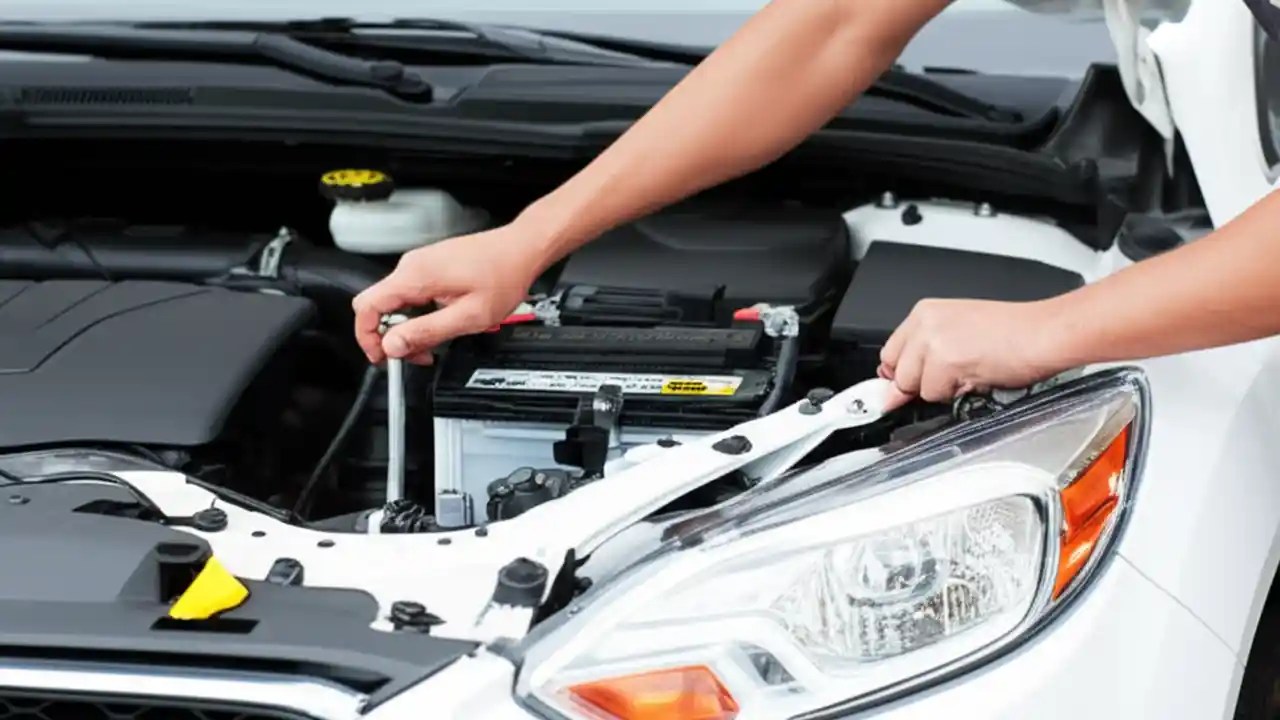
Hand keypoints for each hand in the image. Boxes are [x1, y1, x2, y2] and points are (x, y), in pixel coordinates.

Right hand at [352, 223, 548, 364]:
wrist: (521, 249)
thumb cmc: (503, 276)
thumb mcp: (468, 317)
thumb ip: (426, 332)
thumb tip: (393, 346)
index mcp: (415, 275)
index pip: (366, 307)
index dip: (367, 337)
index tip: (383, 356)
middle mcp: (411, 265)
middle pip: (377, 307)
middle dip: (391, 336)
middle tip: (416, 354)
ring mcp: (419, 264)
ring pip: (394, 303)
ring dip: (408, 327)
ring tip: (436, 341)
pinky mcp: (428, 266)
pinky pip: (409, 294)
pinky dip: (417, 314)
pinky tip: (440, 322)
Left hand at [877, 298, 1066, 409]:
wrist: (1044, 333)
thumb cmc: (1014, 333)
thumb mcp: (959, 337)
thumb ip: (922, 358)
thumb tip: (892, 393)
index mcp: (925, 311)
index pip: (890, 353)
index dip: (904, 373)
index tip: (916, 380)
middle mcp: (924, 322)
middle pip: (896, 372)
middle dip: (921, 383)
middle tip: (956, 374)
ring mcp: (932, 340)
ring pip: (913, 387)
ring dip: (941, 390)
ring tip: (971, 372)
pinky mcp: (945, 360)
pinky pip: (934, 395)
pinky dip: (956, 395)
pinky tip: (978, 376)